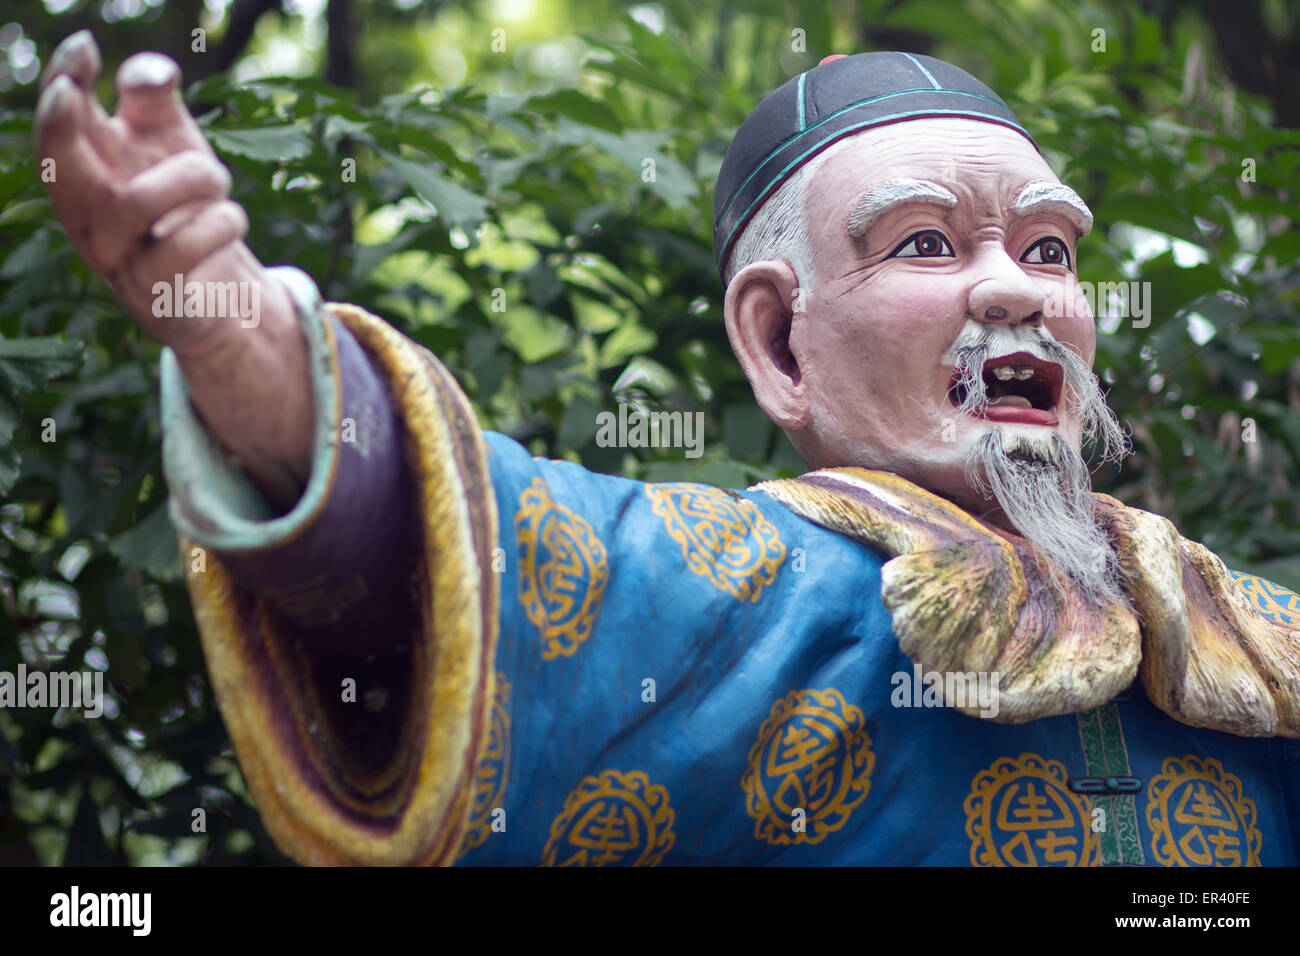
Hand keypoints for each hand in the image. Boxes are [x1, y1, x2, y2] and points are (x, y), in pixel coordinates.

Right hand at [34, 30, 258, 348]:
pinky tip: (231, 218)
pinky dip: (218, 222)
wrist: (223, 291)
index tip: (84, 47)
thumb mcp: (172, 145)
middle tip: (72, 88)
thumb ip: (156, 103)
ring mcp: (114, 258)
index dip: (63, 82)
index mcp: (90, 172)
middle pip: (57, 165)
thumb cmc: (187, 207)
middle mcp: (88, 214)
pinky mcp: (152, 295)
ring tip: (218, 179)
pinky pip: (181, 247)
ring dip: (192, 176)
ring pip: (134, 203)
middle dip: (59, 123)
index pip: (60, 124)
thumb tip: (157, 72)